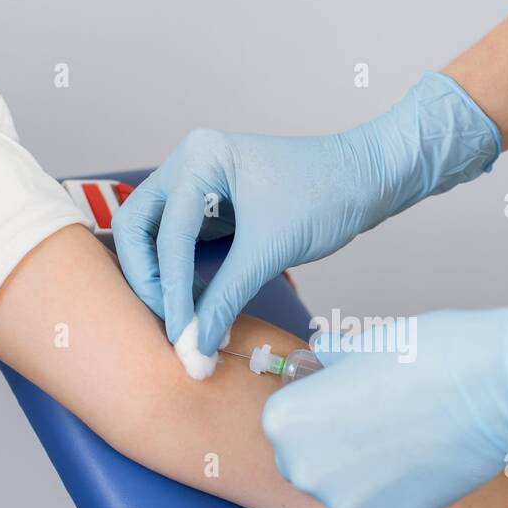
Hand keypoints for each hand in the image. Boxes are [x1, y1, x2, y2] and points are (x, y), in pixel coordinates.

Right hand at [112, 71, 500, 352]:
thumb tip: (194, 350)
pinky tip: (198, 307)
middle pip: (137, 229)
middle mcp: (188, 164)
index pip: (167, 235)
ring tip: (183, 322)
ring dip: (163, 279)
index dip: (172, 292)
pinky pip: (181, 244)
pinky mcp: (213, 207)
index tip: (180, 338)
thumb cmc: (327, 196)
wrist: (370, 178)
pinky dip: (183, 275)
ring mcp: (198, 184)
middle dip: (151, 280)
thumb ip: (226, 299)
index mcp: (199, 158)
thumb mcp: (272, 250)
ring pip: (155, 238)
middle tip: (171, 326)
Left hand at [262, 305, 507, 507]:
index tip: (340, 397)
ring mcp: (348, 504)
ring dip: (363, 470)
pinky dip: (396, 488)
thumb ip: (334, 360)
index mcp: (287, 421)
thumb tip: (326, 356)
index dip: (314, 406)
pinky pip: (381, 505)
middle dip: (330, 444)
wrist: (493, 390)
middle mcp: (306, 470)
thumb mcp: (365, 345)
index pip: (283, 421)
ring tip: (403, 435)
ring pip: (344, 488)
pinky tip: (422, 457)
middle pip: (306, 461)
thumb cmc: (428, 357)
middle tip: (372, 419)